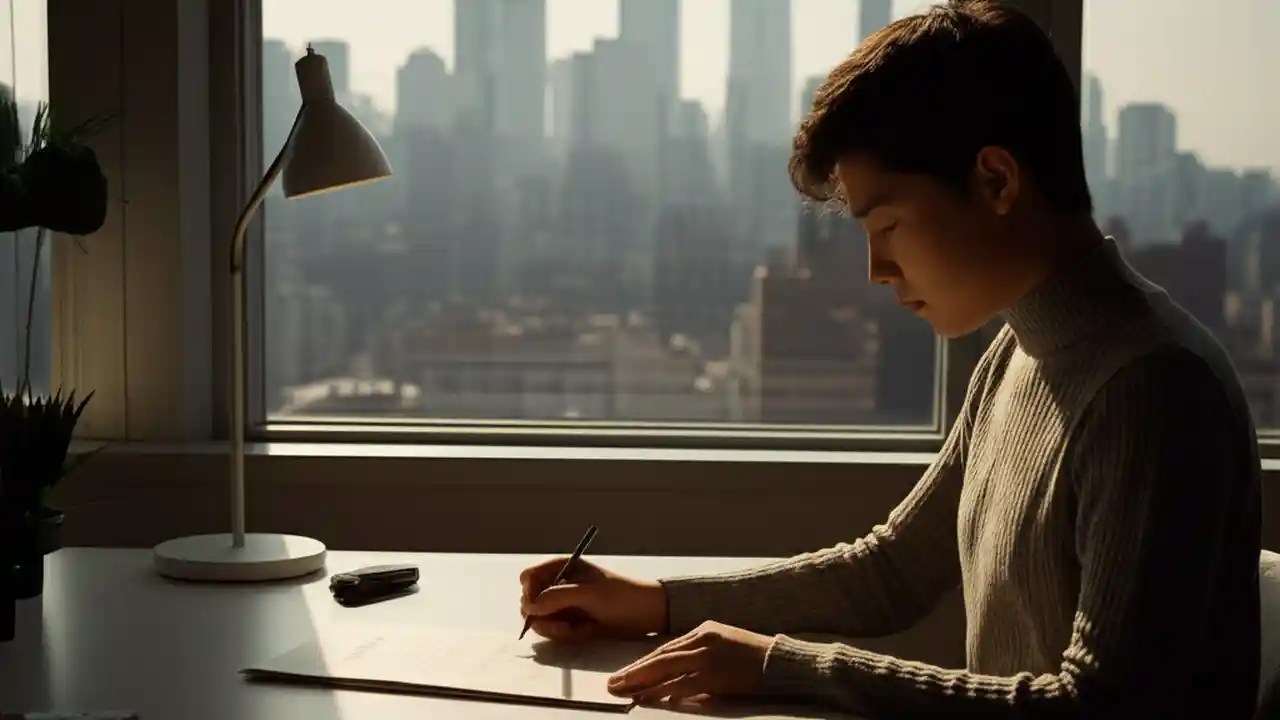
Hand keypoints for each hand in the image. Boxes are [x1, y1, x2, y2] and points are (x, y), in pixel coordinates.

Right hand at [519, 557, 666, 640]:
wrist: (645, 614)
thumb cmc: (620, 596)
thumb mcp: (588, 594)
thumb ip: (556, 597)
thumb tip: (528, 606)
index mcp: (561, 568)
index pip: (528, 577)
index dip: (528, 592)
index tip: (537, 606)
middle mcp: (558, 584)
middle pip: (529, 600)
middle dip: (540, 615)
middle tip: (561, 625)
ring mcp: (563, 604)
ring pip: (539, 618)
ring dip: (551, 628)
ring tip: (571, 630)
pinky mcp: (569, 621)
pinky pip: (553, 630)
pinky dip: (561, 634)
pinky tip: (579, 632)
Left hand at [606, 621, 770, 704]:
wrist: (781, 660)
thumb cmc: (754, 657)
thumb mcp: (723, 647)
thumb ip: (699, 657)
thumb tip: (675, 682)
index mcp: (703, 630)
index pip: (665, 648)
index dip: (642, 663)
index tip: (625, 674)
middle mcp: (702, 639)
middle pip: (660, 657)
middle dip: (634, 671)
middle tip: (612, 683)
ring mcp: (709, 656)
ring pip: (667, 669)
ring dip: (642, 682)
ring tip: (623, 692)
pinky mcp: (717, 674)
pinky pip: (685, 685)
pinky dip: (666, 692)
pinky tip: (651, 699)